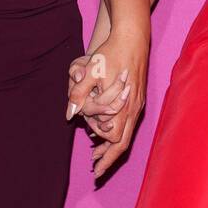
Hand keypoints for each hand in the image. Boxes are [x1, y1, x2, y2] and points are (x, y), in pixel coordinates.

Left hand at [67, 26, 148, 177]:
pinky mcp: (138, 95)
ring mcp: (138, 102)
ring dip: (113, 144)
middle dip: (110, 159)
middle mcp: (133, 107)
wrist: (132, 36)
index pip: (114, 140)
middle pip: (124, 142)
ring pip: (127, 132)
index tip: (92, 164)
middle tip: (97, 172)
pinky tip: (106, 127)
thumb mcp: (90, 72)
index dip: (103, 152)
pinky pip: (129, 121)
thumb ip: (78, 94)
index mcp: (123, 106)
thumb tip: (69, 115)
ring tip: (98, 153)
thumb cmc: (111, 54)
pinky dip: (118, 130)